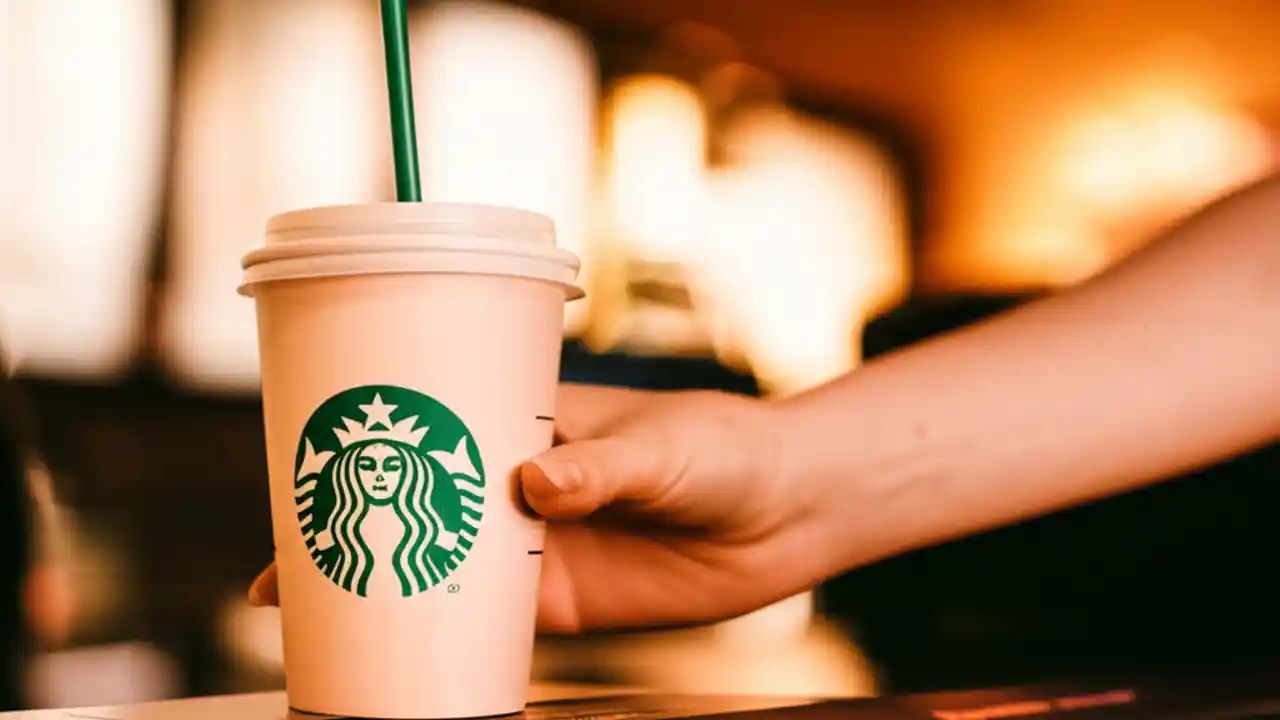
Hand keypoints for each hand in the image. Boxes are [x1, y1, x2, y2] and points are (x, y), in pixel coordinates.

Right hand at [250, 384, 834, 632]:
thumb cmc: (725, 450)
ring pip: (442, 567)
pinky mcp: (563, 604)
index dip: (374, 442)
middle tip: (284, 561)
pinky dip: (443, 639)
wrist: (784, 514)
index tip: (308, 461)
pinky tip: (396, 654)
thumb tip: (535, 484)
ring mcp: (538, 547)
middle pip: (417, 504)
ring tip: (311, 612)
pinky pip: (490, 624)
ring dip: (383, 586)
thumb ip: (602, 467)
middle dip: (352, 526)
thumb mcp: (664, 447)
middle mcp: (520, 486)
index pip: (435, 425)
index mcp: (532, 424)